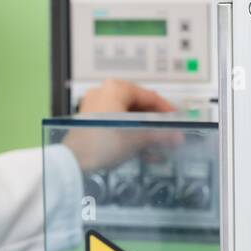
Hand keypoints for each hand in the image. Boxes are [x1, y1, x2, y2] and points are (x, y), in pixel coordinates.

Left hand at [61, 78, 180, 172]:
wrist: (73, 161)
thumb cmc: (101, 144)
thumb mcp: (137, 138)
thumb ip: (160, 135)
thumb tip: (177, 136)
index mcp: (116, 88)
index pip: (150, 96)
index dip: (167, 110)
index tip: (178, 120)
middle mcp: (104, 92)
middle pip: (139, 105)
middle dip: (155, 122)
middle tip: (169, 133)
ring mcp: (95, 105)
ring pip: (128, 115)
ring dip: (145, 130)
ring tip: (158, 144)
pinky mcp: (90, 119)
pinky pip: (117, 122)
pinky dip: (131, 132)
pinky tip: (142, 148)